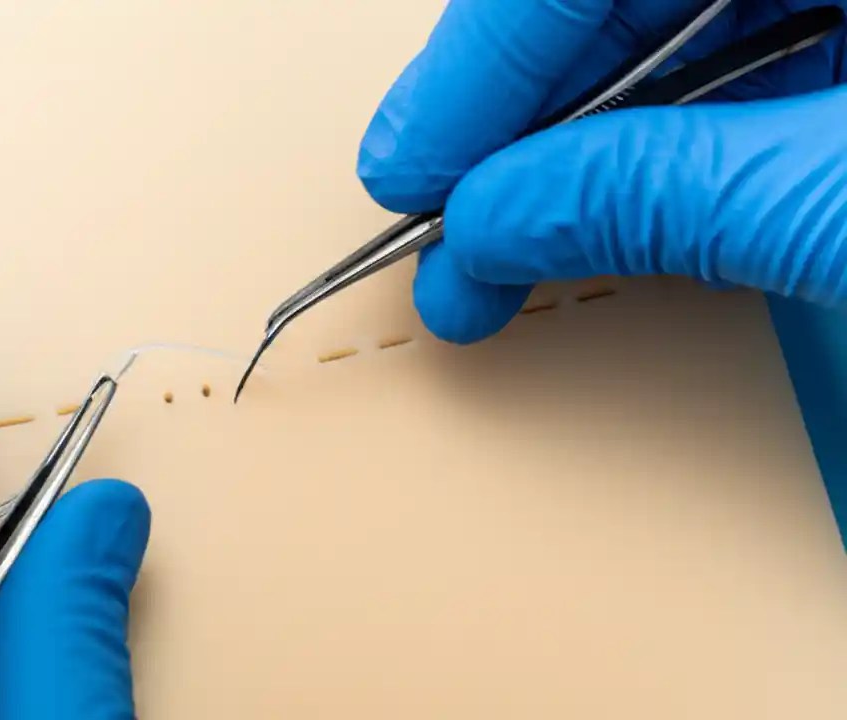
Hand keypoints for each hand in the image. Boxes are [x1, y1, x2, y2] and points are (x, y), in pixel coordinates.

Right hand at [358, 0, 846, 343]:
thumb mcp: (839, 206)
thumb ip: (663, 194)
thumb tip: (495, 217)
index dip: (480, 65)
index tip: (414, 169)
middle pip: (602, 8)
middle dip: (510, 125)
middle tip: (443, 227)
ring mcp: (826, 11)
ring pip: (643, 52)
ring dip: (560, 161)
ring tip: (495, 254)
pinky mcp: (836, 64)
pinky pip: (707, 93)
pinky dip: (637, 168)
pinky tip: (584, 223)